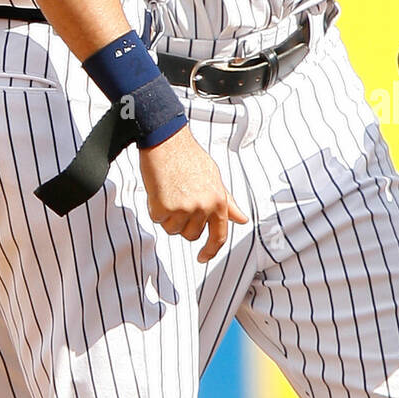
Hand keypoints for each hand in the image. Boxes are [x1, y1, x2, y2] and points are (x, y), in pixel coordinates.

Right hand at [139, 126, 248, 262]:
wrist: (166, 140)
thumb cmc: (188, 156)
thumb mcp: (214, 178)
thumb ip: (227, 201)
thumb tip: (242, 219)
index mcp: (219, 200)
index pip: (219, 235)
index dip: (211, 250)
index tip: (204, 257)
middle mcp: (203, 207)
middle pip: (192, 235)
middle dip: (184, 224)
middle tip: (178, 200)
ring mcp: (184, 208)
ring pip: (174, 229)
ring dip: (169, 217)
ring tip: (170, 192)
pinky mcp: (164, 207)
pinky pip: (159, 220)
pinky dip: (156, 209)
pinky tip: (159, 191)